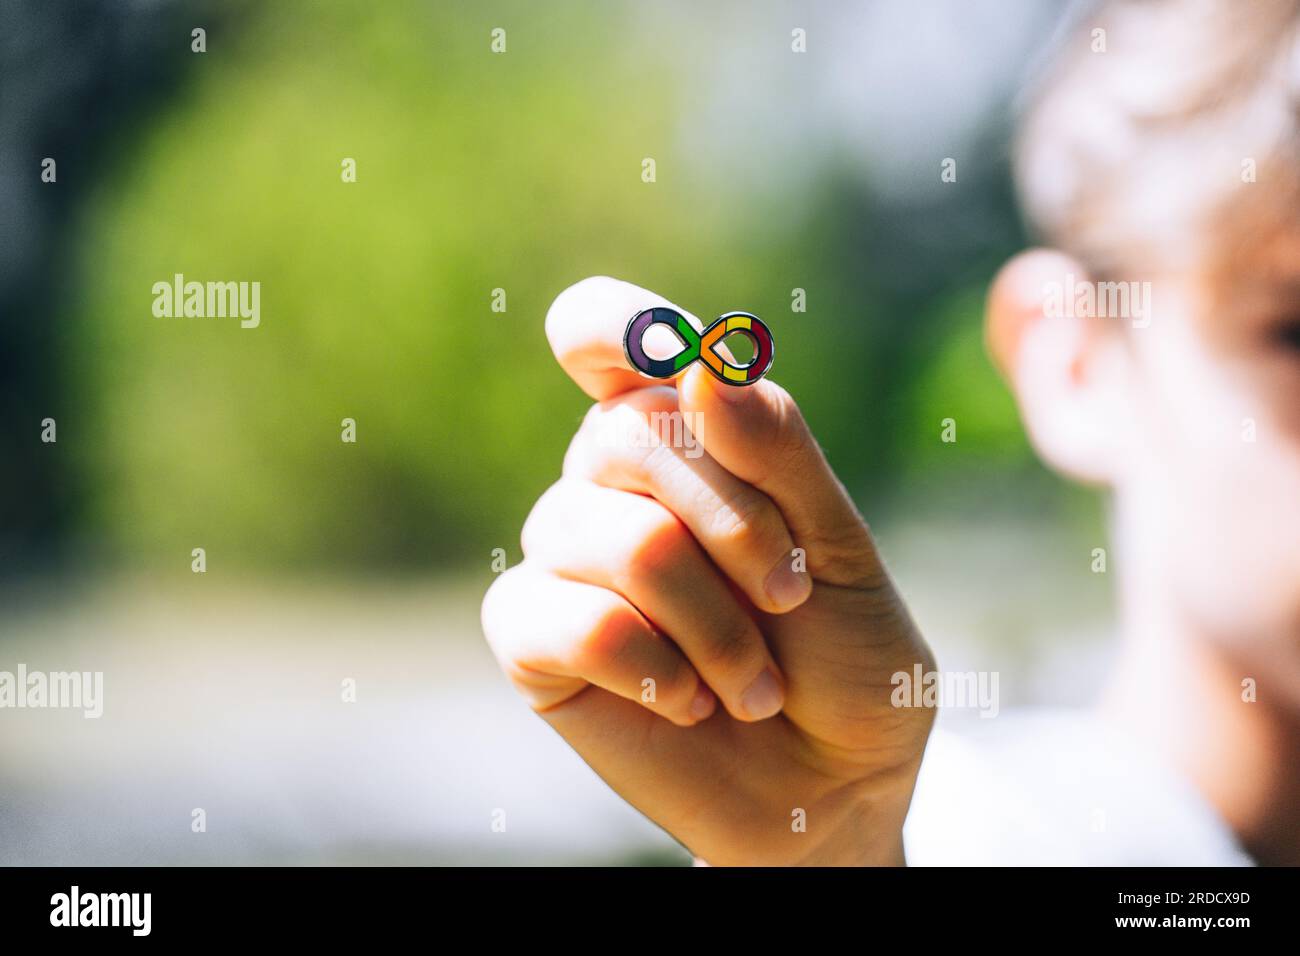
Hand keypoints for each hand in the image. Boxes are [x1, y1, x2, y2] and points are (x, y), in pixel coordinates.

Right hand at [482, 277, 935, 865]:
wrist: (830, 787)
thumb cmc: (842, 657)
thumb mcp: (840, 549)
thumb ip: (779, 455)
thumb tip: (702, 369)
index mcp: (681, 437)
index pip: (605, 336)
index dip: (618, 321)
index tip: (672, 349)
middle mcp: (610, 486)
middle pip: (624, 435)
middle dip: (730, 522)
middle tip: (787, 596)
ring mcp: (566, 561)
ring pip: (609, 536)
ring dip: (708, 621)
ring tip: (753, 682)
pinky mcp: (533, 641)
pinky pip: (562, 618)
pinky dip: (648, 666)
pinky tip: (688, 701)